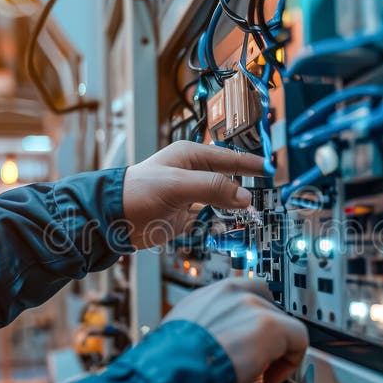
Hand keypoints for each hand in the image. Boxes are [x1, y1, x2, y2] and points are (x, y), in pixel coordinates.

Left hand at [123, 141, 265, 249]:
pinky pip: (211, 216)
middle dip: (247, 187)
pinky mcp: (184, 215)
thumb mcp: (178, 185)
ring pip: (221, 199)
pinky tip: (233, 225)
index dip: (250, 163)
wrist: (112, 219)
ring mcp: (189, 195)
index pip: (228, 157)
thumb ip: (212, 188)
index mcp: (190, 156)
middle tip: (268, 195)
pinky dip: (222, 221)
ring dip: (236, 206)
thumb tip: (245, 197)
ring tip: (255, 214)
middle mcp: (192, 173)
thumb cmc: (137, 192)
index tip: (271, 169)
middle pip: (228, 178)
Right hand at [163, 278, 308, 382]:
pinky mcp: (270, 325)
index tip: (248, 342)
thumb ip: (202, 334)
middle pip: (267, 304)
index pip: (242, 294)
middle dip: (266, 333)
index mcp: (207, 295)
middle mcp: (231, 293)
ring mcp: (252, 305)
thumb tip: (210, 351)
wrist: (169, 373)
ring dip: (276, 350)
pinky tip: (270, 380)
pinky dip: (290, 362)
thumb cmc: (167, 365)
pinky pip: (299, 339)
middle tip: (256, 359)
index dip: (250, 320)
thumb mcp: (181, 339)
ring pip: (283, 323)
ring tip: (260, 375)